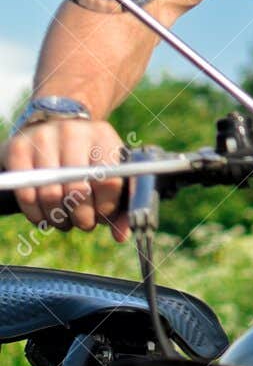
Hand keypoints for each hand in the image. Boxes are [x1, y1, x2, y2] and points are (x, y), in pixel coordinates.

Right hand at [0, 120, 129, 241]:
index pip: (109, 180)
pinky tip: (45, 216)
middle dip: (82, 217)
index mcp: (103, 136)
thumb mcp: (111, 173)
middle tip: (83, 223)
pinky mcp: (18, 149)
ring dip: (58, 218)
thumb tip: (120, 236)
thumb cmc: (89, 160)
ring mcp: (43, 138)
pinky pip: (26, 194)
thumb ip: (121, 206)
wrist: (54, 129)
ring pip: (50, 195)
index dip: (105, 207)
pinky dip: (36, 214)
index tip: (102, 216)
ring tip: (64, 220)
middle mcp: (73, 132)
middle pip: (78, 190)